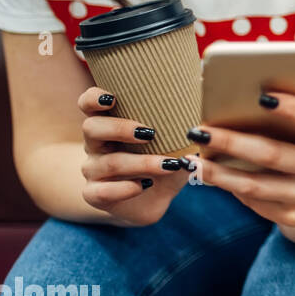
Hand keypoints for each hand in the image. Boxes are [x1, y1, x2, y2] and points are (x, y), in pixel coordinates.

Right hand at [77, 86, 192, 225]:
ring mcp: (93, 170)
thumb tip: (205, 97)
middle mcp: (96, 144)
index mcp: (110, 124)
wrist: (154, 199)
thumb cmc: (164, 159)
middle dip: (120, 128)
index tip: (112, 97)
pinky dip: (125, 188)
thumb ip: (183, 122)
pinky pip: (101, 192)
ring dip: (141, 163)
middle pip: (92, 128)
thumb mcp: (176, 141)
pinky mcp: (95, 195)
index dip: (93, 98)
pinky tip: (145, 185)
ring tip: (169, 164)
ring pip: (108, 162)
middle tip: (150, 132)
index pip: (88, 104)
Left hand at [187, 92, 294, 229]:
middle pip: (272, 154)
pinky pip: (253, 202)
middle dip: (231, 142)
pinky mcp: (294, 217)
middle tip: (200, 131)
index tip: (261, 96)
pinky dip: (229, 187)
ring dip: (218, 173)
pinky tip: (211, 177)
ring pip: (254, 185)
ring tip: (191, 161)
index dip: (291, 108)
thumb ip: (292, 118)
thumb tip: (241, 102)